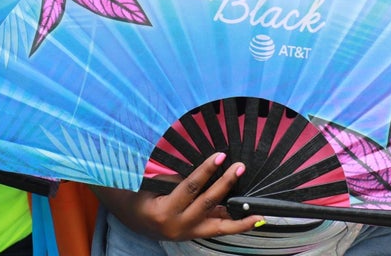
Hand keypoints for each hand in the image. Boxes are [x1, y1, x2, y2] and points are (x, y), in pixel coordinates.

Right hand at [105, 153, 258, 240]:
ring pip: (219, 226)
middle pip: (208, 203)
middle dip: (225, 184)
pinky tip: (251, 220)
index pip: (190, 186)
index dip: (206, 170)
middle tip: (239, 168)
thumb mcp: (154, 185)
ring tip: (257, 211)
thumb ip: (177, 180)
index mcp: (165, 210)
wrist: (133, 220)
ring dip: (239, 217)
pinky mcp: (194, 235)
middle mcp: (178, 225)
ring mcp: (188, 233)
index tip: (219, 156)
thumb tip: (206, 171)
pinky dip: (235, 225)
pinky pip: (217, 231)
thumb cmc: (141, 196)